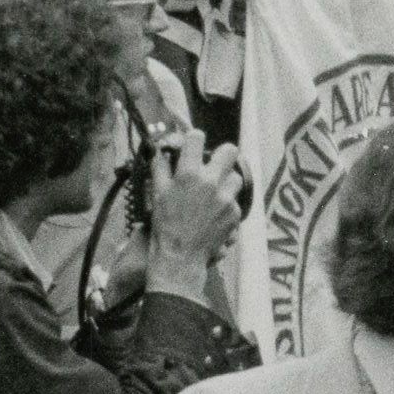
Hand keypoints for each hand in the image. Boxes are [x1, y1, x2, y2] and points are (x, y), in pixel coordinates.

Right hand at [146, 141, 245, 281]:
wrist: (180, 256)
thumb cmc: (165, 224)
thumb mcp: (157, 193)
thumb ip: (160, 166)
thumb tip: (161, 149)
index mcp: (189, 173)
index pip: (197, 137)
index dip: (194, 139)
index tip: (192, 146)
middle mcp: (211, 182)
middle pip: (230, 150)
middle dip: (221, 154)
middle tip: (212, 165)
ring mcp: (226, 197)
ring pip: (235, 176)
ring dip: (225, 181)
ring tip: (212, 193)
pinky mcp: (235, 212)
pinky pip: (235, 199)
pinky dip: (226, 203)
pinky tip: (213, 213)